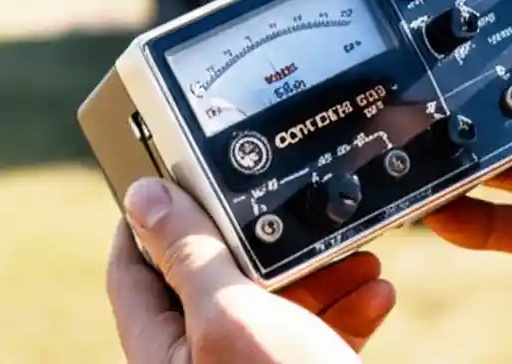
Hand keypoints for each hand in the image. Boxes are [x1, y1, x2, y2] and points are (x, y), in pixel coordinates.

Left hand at [106, 177, 395, 362]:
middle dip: (263, 238)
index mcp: (163, 351)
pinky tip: (377, 292)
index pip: (134, 269)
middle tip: (293, 204)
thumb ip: (190, 256)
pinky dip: (347, 308)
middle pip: (218, 278)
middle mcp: (203, 363)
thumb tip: (143, 197)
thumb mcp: (232, 318)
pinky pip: (317, 334)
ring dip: (319, 271)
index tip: (182, 167)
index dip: (153, 215)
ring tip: (356, 250)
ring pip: (277, 303)